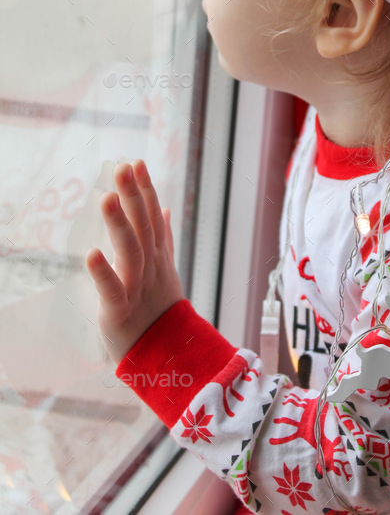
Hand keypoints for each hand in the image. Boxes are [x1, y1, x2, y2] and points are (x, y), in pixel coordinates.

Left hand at [86, 160, 183, 362]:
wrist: (166, 358)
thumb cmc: (159, 311)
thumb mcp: (164, 269)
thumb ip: (165, 237)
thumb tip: (165, 206)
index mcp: (158, 256)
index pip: (152, 216)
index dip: (145, 189)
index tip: (136, 162)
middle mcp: (151, 267)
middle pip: (143, 227)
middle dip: (134, 196)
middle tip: (123, 167)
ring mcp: (138, 288)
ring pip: (131, 251)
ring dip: (119, 224)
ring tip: (107, 199)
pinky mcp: (120, 312)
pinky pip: (113, 291)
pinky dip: (103, 273)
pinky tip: (92, 253)